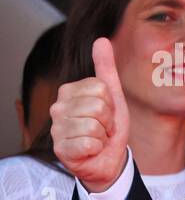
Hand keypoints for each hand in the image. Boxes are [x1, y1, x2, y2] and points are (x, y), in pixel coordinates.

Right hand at [50, 37, 129, 192]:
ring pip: (93, 125)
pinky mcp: (60, 149)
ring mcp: (57, 129)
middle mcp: (58, 108)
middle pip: (97, 106)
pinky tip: (90, 150)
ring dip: (103, 136)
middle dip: (108, 121)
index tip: (107, 114)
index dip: (111, 103)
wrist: (109, 159)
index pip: (100, 88)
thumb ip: (106, 68)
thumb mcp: (113, 96)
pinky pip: (89, 143)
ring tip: (97, 138)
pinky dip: (96, 149)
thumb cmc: (108, 128)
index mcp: (69, 92)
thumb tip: (101, 40)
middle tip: (103, 128)